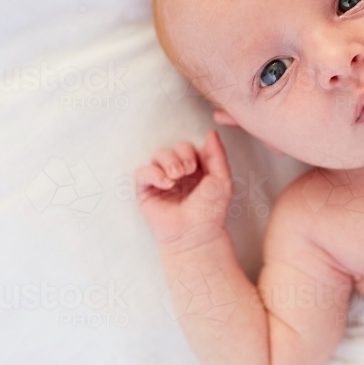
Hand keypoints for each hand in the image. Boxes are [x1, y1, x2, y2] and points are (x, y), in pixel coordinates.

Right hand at [134, 130, 232, 248]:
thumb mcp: (222, 180)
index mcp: (195, 168)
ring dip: (168, 161)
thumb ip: (218, 155)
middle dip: (181, 154)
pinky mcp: (146, 191)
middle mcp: (177, 172)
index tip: (198, 165)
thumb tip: (211, 131)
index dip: (192, 151)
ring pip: (157, 155)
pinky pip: (142, 172)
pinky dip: (153, 173)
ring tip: (176, 177)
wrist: (196, 233)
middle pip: (173, 147)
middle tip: (187, 171)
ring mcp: (161, 181)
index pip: (189, 146)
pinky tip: (166, 184)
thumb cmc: (211, 210)